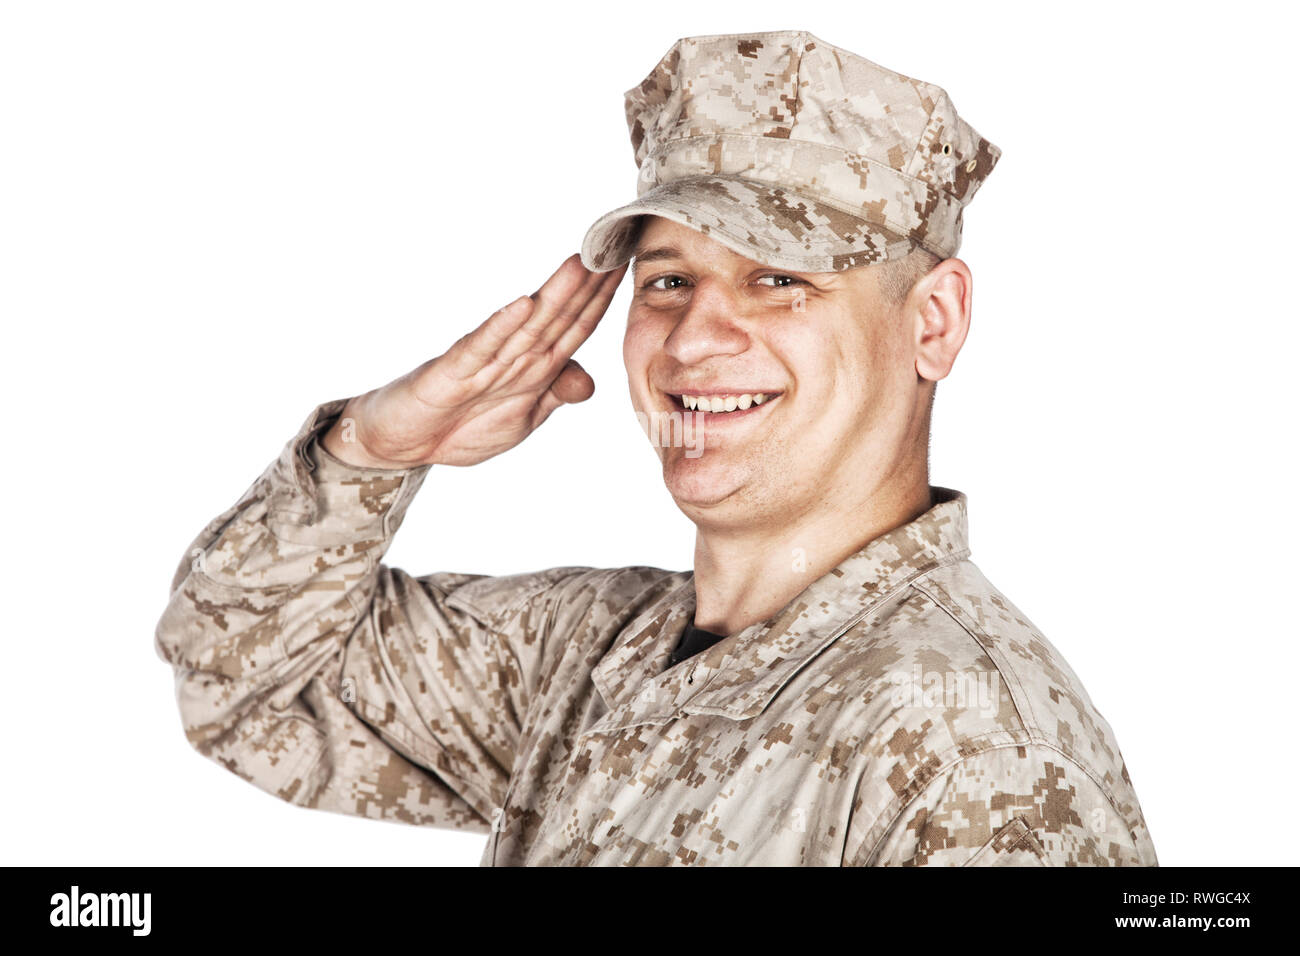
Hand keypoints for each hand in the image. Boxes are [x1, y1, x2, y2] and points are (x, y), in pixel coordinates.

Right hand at [322, 254, 626, 467]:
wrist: (400, 442)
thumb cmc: (458, 424)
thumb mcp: (520, 418)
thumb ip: (553, 395)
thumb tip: (590, 381)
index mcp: (532, 367)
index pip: (575, 326)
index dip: (602, 299)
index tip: (628, 266)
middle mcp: (511, 357)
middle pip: (557, 316)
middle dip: (589, 284)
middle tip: (618, 244)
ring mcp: (481, 363)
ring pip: (526, 325)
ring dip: (554, 294)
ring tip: (581, 262)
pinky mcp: (451, 374)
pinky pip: (479, 348)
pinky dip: (501, 328)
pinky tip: (523, 304)